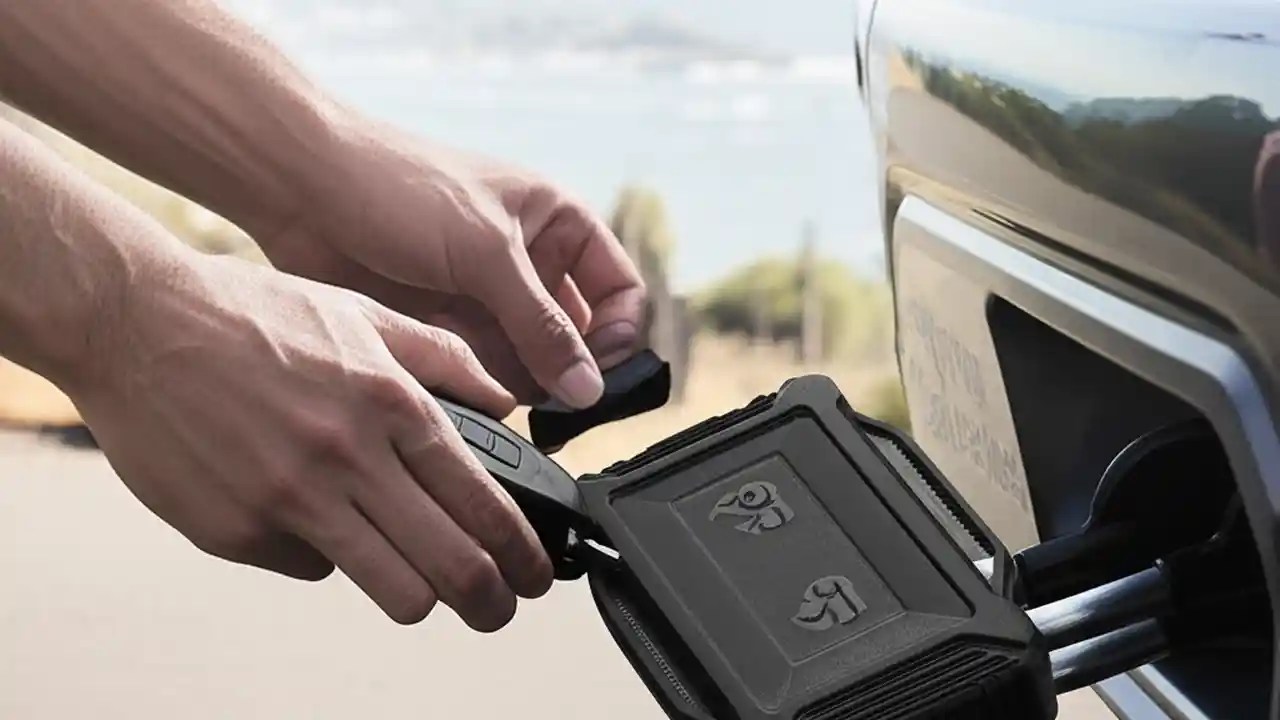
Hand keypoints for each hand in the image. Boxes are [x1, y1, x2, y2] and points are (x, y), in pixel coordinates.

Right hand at [71, 253, 553, 628]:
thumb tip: (506, 405)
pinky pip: (309, 567)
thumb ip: (446, 359)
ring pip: (393, 589)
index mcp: (390, 403)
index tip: (534, 574)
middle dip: (492, 601)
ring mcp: (291, 500)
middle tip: (498, 609)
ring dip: (419, 597)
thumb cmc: (249, 313)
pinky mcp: (237, 531)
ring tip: (419, 585)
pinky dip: (323, 553)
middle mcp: (348, 457)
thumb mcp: (363, 314)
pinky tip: (308, 516)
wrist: (134, 321)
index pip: (484, 502)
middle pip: (452, 565)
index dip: (523, 553)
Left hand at [259, 119, 646, 405]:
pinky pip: (484, 375)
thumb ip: (541, 325)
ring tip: (509, 409)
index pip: (619, 292)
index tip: (599, 375)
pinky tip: (470, 402)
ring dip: (527, 390)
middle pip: (579, 338)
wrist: (303, 188)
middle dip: (572, 375)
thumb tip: (588, 389)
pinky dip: (484, 394)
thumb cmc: (399, 189)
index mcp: (558, 224)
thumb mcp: (486, 253)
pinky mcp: (448, 330)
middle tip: (560, 414)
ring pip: (532, 364)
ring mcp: (488, 301)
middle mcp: (530, 265)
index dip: (620, 334)